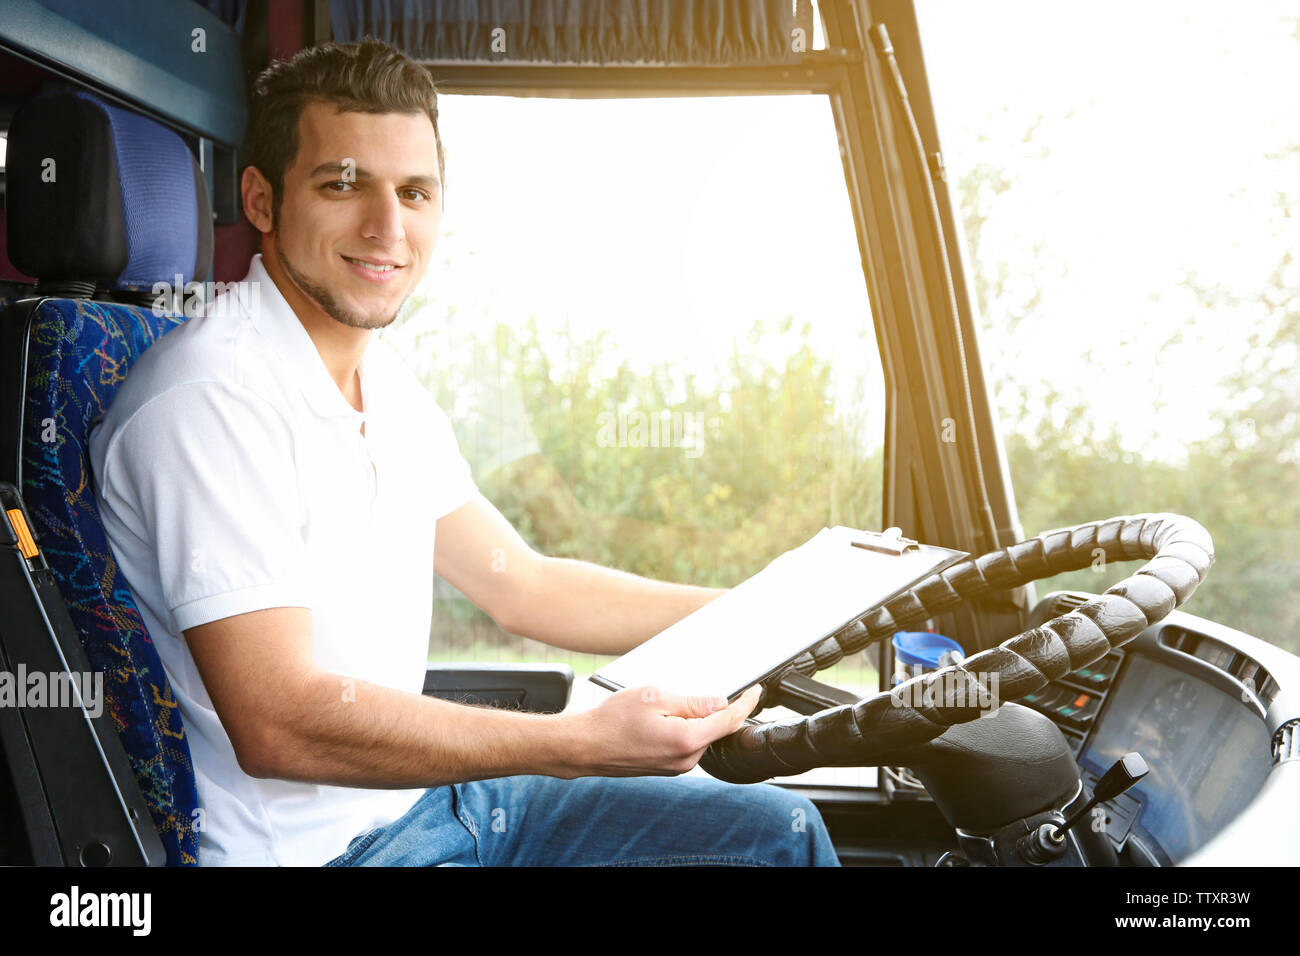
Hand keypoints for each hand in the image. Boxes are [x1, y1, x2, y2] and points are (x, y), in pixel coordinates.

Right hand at [559, 684, 763, 777]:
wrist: (585, 746)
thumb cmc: (612, 721)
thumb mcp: (655, 697)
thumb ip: (692, 701)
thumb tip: (720, 702)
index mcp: (687, 740)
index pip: (729, 720)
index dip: (746, 703)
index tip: (756, 692)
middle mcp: (686, 760)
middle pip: (714, 728)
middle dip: (709, 707)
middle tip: (681, 692)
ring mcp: (676, 767)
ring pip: (699, 735)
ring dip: (691, 718)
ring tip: (658, 707)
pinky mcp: (667, 767)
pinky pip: (685, 743)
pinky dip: (681, 728)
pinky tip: (657, 719)